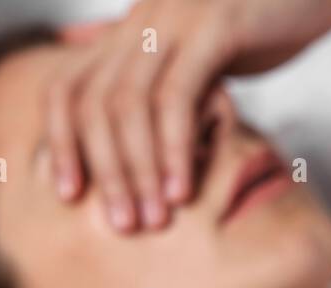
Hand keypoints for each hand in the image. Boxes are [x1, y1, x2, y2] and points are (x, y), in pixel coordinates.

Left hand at [47, 0, 330, 229]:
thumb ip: (161, 80)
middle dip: (104, 172)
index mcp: (130, 29)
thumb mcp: (203, 51)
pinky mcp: (214, 23)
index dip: (61, 142)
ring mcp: (174, 17)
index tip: (68, 195)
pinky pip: (177, 98)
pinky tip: (183, 190)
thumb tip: (122, 117)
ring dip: (138, 171)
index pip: (67, 88)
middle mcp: (142, 19)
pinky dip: (174, 149)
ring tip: (152, 219)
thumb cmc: (269, 19)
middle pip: (94, 105)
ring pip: (130, 106)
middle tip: (121, 225)